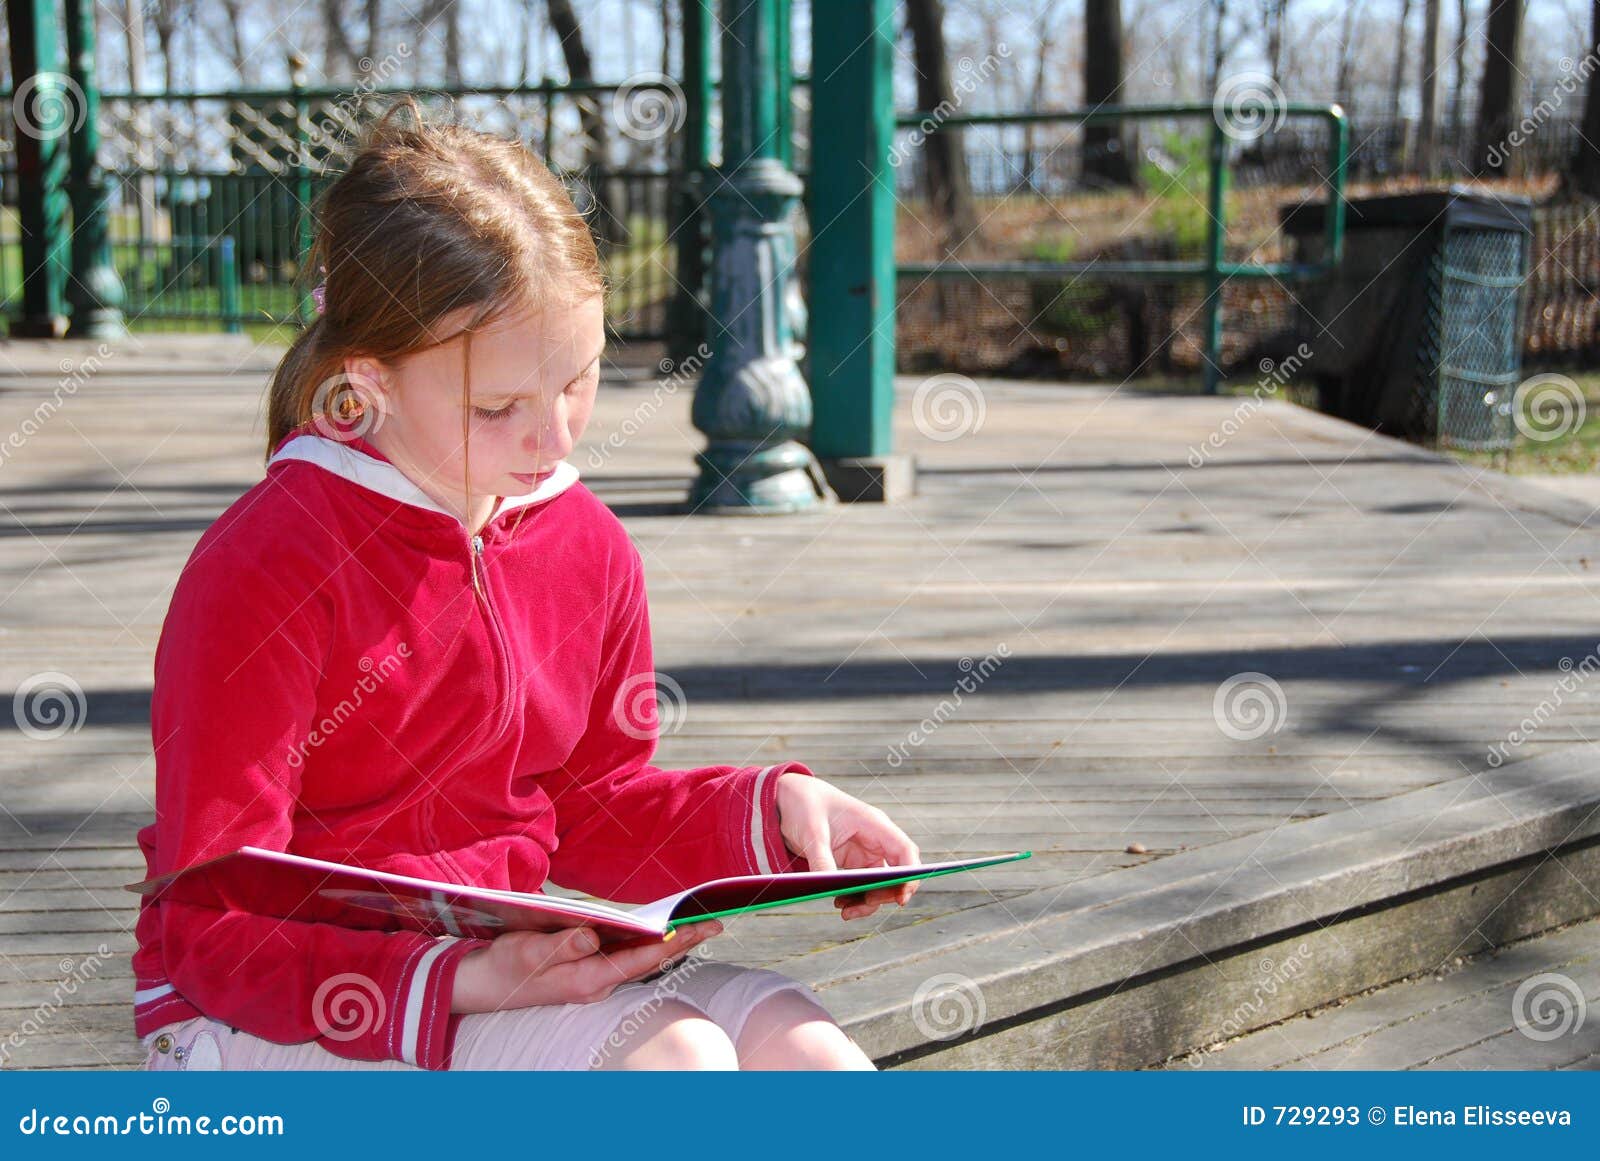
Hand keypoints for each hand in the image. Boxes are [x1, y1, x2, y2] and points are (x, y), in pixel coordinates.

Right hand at [450, 920, 721, 1013]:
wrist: (484, 985)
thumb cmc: (506, 967)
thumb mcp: (528, 952)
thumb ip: (561, 945)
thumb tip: (592, 937)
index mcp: (588, 979)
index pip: (642, 959)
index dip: (675, 942)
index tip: (702, 927)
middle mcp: (597, 983)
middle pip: (648, 960)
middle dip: (682, 941)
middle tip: (715, 922)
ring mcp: (593, 979)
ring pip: (638, 958)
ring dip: (666, 942)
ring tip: (695, 923)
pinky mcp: (586, 970)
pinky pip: (623, 956)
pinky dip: (643, 943)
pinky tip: (657, 931)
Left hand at [775, 773, 921, 920]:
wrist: (789, 799)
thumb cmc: (805, 805)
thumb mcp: (811, 833)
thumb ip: (822, 860)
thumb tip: (831, 888)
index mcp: (874, 823)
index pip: (905, 851)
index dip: (909, 875)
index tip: (901, 899)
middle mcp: (875, 838)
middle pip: (897, 872)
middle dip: (886, 894)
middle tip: (864, 905)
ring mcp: (866, 851)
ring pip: (880, 883)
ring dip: (869, 901)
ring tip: (845, 911)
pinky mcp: (853, 862)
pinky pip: (864, 885)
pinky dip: (856, 898)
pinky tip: (841, 905)